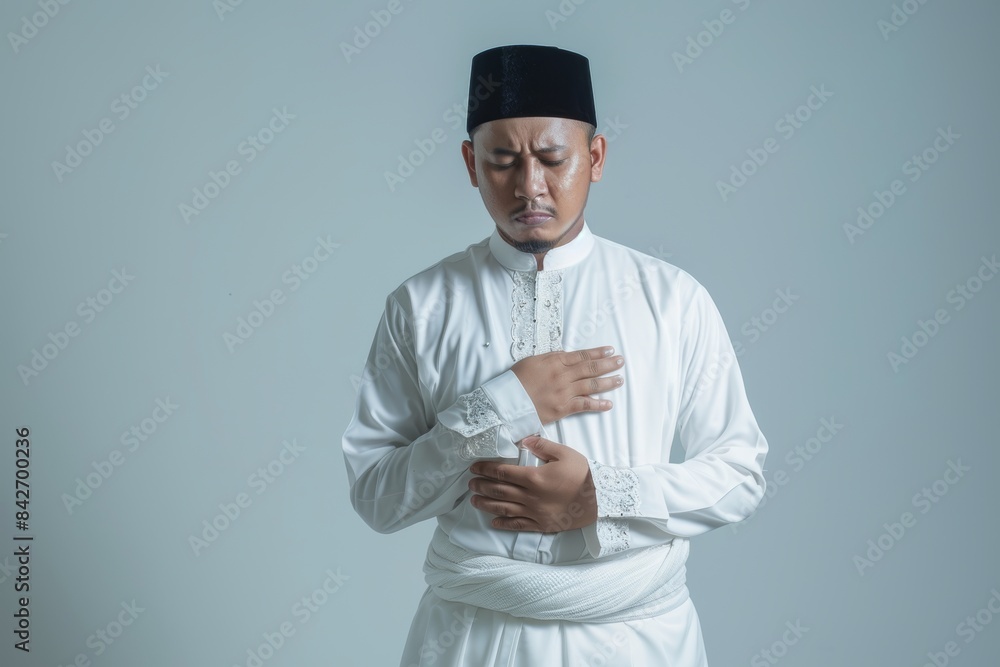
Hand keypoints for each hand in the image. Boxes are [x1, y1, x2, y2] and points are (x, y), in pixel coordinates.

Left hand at [468, 435, 597, 532]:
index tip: (475, 467)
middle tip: (470, 483)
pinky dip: (504, 523)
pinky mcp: (541, 524)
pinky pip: (518, 525)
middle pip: (499, 491)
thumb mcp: (565, 453)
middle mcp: (530, 497)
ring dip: (487, 504)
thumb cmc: (582, 475)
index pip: (503, 472)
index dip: (486, 469)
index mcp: (534, 477)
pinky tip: (494, 521)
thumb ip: (542, 446)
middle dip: (482, 486)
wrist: (600, 501)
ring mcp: (535, 513)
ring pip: (504, 508)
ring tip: (474, 500)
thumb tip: (523, 441)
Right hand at [510, 345, 623, 424]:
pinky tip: (608, 404)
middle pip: (590, 368)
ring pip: (591, 385)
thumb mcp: (533, 361)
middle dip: (608, 364)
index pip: (582, 355)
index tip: (610, 350)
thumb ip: (551, 358)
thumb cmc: (516, 380)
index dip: (597, 352)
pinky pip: (584, 405)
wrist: (507, 401)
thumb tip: (566, 356)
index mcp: (555, 361)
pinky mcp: (563, 408)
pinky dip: (598, 404)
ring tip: (620, 379)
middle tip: (621, 361)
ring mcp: (564, 392)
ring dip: (608, 382)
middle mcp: (563, 375)